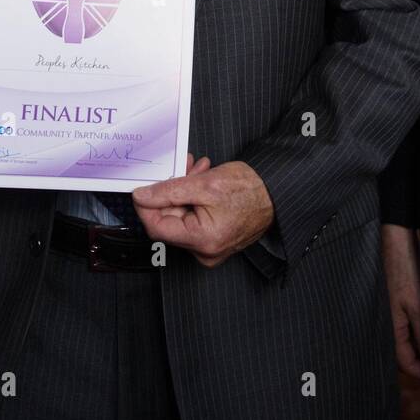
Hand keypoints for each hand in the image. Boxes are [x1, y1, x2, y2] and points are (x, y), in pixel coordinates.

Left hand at [132, 159, 274, 266]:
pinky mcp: (214, 240)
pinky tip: (202, 181)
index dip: (146, 206)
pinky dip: (193, 200)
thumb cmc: (252, 190)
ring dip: (183, 192)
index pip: (157, 228)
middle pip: (170, 221)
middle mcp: (205, 251)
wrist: (278, 193)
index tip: (143, 188)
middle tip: (183, 168)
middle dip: (171, 192)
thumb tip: (142, 196)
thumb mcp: (205, 184)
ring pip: (181, 218)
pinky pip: (193, 220)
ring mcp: (210, 248)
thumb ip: (169, 191)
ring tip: (197, 170)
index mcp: (202, 240)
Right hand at [381, 223, 419, 381]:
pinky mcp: (403, 301)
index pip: (406, 363)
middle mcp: (393, 323)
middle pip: (408, 353)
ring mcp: (397, 312)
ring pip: (412, 339)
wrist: (398, 240)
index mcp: (393, 328)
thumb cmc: (404, 270)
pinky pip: (413, 324)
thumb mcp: (419, 307)